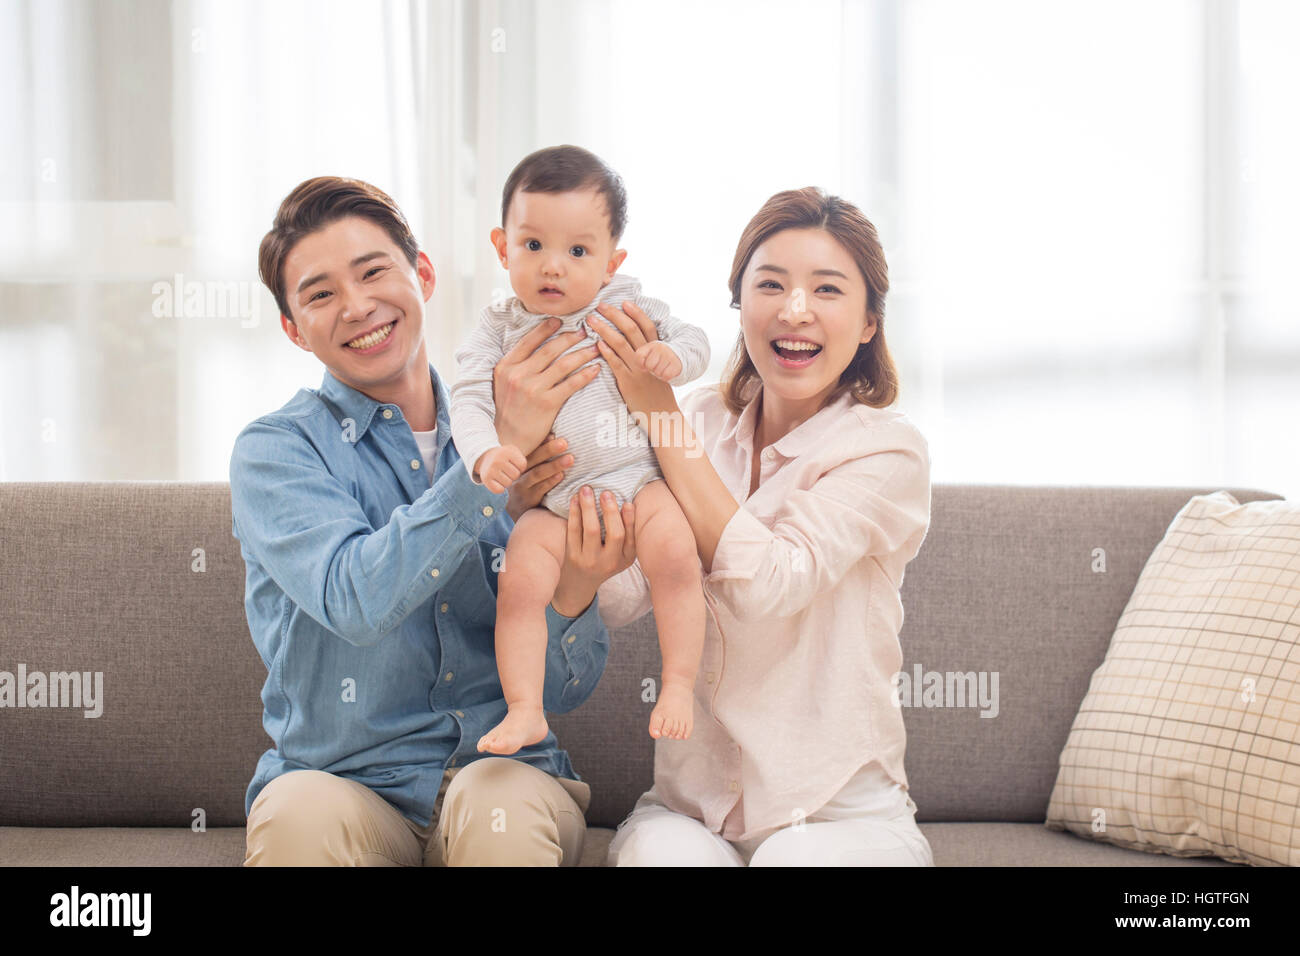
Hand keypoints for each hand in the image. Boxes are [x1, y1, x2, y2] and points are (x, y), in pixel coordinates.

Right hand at [475, 445, 526, 494]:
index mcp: (507, 451)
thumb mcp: (514, 452)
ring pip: (508, 483)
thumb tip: (534, 475)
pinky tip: (496, 481)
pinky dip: (499, 488)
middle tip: (506, 470)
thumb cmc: (505, 457)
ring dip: (506, 481)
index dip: (520, 467)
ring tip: (501, 474)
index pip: (522, 465)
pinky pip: (499, 490)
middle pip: (516, 475)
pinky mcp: (485, 479)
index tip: (513, 464)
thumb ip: (524, 459)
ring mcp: (491, 470)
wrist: (484, 458)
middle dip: (513, 475)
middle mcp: (498, 460)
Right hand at [493, 317, 600, 454]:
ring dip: (582, 353)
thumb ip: (515, 366)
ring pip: (563, 364)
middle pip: (550, 350)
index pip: (528, 341)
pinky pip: (571, 384)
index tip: (559, 320)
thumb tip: (531, 349)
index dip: (545, 329)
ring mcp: (533, 388)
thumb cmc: (506, 411)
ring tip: (595, 347)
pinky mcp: (547, 404)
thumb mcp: (501, 384)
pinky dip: (585, 374)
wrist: (505, 439)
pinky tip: (595, 369)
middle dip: (569, 338)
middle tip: (584, 331)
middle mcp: (518, 374)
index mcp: (505, 366)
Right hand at [505, 434, 573, 521]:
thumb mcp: (530, 468)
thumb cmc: (529, 482)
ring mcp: (522, 486)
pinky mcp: (527, 499)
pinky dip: (550, 482)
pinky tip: (561, 476)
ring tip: (570, 459)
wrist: (517, 508)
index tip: (554, 435)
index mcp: (520, 462)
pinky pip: (539, 490)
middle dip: (549, 450)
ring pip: (537, 474)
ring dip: (554, 466)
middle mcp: (519, 472)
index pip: (531, 449)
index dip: (542, 443)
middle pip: (534, 459)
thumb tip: (555, 434)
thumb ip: (539, 454)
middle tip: (565, 443)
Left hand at [550, 487, 636, 617]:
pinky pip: (573, 531)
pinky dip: (574, 513)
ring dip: (589, 507)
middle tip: (606, 492)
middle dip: (611, 511)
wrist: (579, 581)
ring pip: (591, 530)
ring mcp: (589, 560)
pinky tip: (574, 500)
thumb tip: (628, 502)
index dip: (630, 521)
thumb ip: (627, 533)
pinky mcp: (571, 556)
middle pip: (614, 534)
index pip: (631, 538)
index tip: (628, 503)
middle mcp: (609, 562)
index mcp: (625, 559)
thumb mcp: (621, 554)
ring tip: (586, 490)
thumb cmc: (604, 559)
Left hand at [587, 301, 676, 420]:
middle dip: (615, 315)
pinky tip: (596, 343)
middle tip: (601, 306)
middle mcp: (648, 358)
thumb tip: (635, 341)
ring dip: (604, 329)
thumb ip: (649, 354)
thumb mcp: (659, 369)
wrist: (663, 416)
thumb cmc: (658, 393)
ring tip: (591, 320)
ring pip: (621, 343)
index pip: (648, 327)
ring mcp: (639, 370)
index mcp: (657, 353)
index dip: (636, 313)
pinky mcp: (629, 383)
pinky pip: (616, 364)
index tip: (624, 302)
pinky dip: (606, 352)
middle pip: (632, 330)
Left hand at [637, 340, 681, 381]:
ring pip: (658, 372)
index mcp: (651, 345)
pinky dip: (666, 377)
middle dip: (652, 369)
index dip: (640, 364)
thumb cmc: (659, 357)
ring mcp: (669, 355)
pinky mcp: (676, 364)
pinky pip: (666, 375)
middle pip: (649, 365)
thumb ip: (641, 358)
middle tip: (656, 366)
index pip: (639, 355)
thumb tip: (643, 368)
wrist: (678, 355)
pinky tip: (667, 372)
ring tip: (663, 368)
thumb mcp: (649, 353)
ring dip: (659, 373)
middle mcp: (660, 348)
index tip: (645, 365)